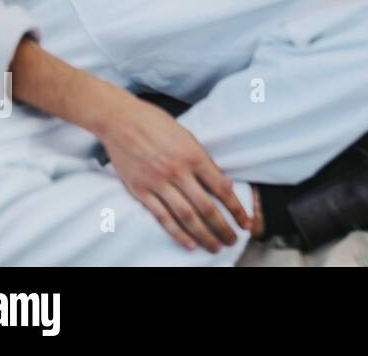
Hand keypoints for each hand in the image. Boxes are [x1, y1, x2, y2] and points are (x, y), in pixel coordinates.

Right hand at [98, 90, 249, 251]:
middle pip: (206, 208)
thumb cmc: (156, 124)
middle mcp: (178, 171)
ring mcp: (158, 183)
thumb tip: (222, 184)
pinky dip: (177, 233)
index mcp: (194, 155)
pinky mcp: (140, 191)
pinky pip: (162, 217)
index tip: (246, 221)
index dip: (237, 208)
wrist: (121, 120)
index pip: (222, 188)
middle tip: (233, 240)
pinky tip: (189, 243)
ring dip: (204, 235)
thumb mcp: (188, 137)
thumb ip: (204, 162)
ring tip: (215, 246)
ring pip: (186, 217)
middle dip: (223, 227)